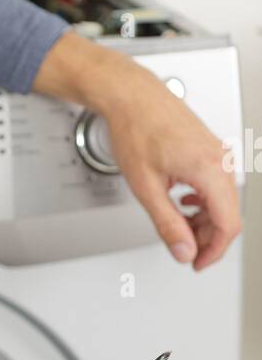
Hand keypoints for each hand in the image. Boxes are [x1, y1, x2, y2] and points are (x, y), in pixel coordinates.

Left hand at [33, 34, 241, 270]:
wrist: (131, 96)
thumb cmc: (135, 129)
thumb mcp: (146, 187)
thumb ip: (167, 224)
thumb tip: (184, 251)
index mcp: (209, 169)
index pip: (228, 224)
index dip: (213, 251)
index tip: (196, 263)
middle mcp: (219, 159)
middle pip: (228, 214)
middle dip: (206, 238)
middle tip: (184, 250)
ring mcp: (216, 152)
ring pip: (222, 200)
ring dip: (203, 220)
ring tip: (178, 226)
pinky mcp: (209, 149)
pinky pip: (216, 183)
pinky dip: (202, 201)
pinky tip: (183, 203)